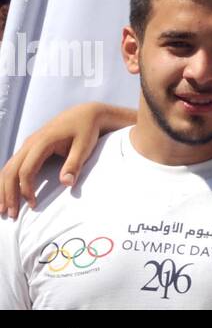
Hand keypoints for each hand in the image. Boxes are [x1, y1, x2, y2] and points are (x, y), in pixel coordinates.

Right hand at [0, 102, 115, 216]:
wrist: (86, 113)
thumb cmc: (87, 129)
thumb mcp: (85, 145)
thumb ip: (74, 164)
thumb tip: (66, 183)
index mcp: (42, 142)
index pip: (26, 170)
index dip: (26, 189)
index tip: (33, 204)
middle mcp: (30, 143)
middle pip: (11, 171)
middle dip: (8, 194)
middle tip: (10, 214)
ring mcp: (28, 144)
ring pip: (8, 168)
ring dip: (3, 189)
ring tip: (3, 209)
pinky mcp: (29, 147)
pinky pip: (13, 165)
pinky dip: (7, 180)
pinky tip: (5, 193)